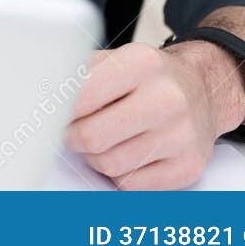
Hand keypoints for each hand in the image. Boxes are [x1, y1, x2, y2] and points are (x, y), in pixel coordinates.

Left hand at [64, 41, 244, 188]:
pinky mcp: (188, 166)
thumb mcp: (113, 60)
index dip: (60, 111)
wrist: (201, 90)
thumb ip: (77, 77)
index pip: (81, 97)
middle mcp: (167, 98)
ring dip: (96, 157)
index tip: (56, 114)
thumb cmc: (147, 78)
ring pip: (109, 165)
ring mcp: (182, 135)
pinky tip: (128, 154)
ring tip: (103, 140)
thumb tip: (43, 102)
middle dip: (73, 137)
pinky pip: (131, 185)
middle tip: (73, 132)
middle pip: (92, 137)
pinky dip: (120, 174)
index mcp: (141, 63)